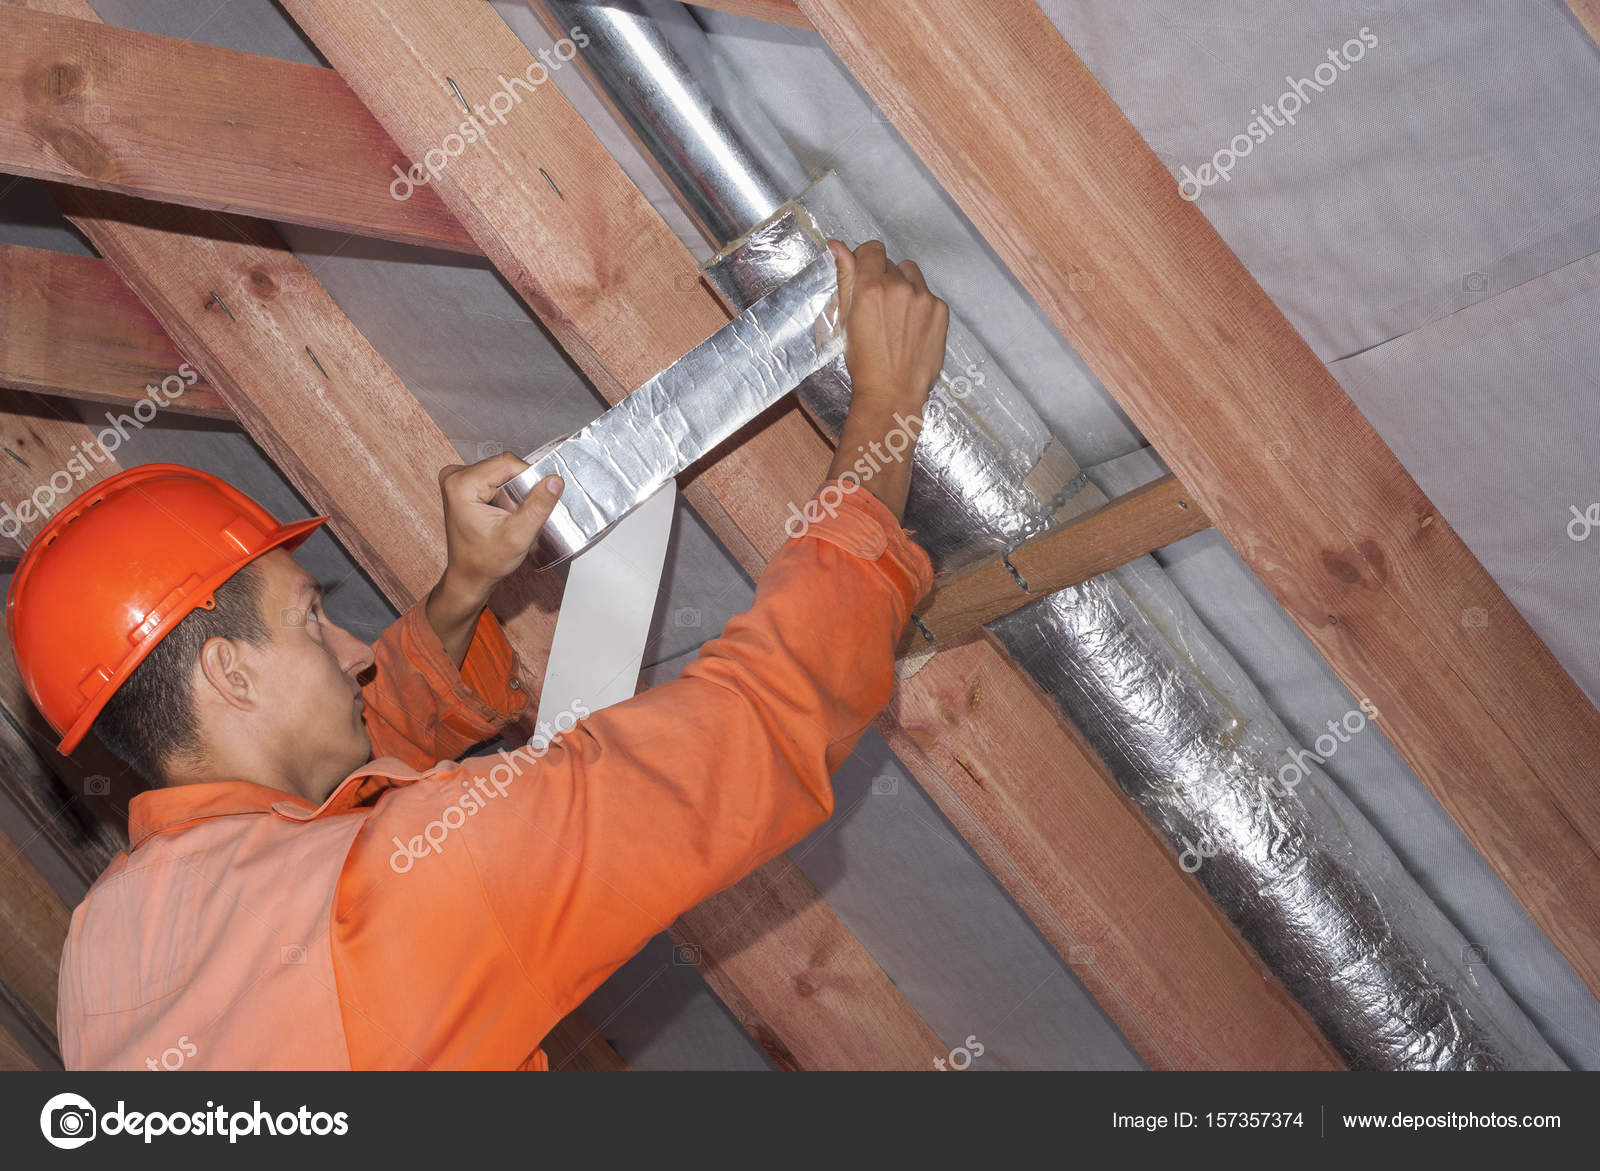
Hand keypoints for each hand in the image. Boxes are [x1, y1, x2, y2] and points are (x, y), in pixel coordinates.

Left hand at [427, 453, 562, 664]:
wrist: (469, 576)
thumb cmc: (485, 561)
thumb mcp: (518, 536)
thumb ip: (538, 506)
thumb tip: (554, 480)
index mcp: (461, 484)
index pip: (508, 463)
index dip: (528, 479)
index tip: (532, 503)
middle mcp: (453, 477)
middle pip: (503, 465)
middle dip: (519, 486)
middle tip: (518, 513)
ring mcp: (455, 479)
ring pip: (500, 470)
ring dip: (512, 489)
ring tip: (510, 514)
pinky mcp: (461, 484)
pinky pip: (493, 476)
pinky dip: (504, 491)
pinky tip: (502, 511)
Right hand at [824, 240, 948, 521]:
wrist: (892, 392)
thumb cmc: (863, 361)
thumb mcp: (846, 319)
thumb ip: (845, 278)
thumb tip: (837, 246)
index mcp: (870, 287)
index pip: (872, 249)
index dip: (866, 260)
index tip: (865, 276)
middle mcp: (899, 287)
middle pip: (891, 263)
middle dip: (883, 278)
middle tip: (879, 308)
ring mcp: (924, 298)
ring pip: (912, 275)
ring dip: (904, 286)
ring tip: (898, 316)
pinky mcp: (941, 310)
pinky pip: (928, 295)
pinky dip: (921, 306)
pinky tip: (912, 328)